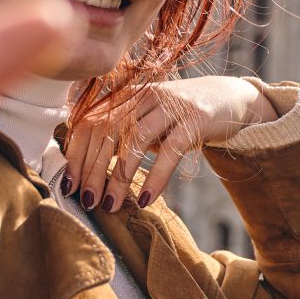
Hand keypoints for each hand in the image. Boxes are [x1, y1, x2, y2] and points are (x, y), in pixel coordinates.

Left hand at [61, 75, 278, 212]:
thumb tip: (88, 169)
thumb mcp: (148, 119)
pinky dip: (155, 178)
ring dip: (119, 177)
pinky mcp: (196, 119)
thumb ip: (122, 134)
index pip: (91, 120)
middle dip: (93, 170)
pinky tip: (146, 200)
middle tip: (87, 200)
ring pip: (134, 141)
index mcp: (129, 94)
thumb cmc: (182, 116)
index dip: (76, 154)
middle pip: (108, 131)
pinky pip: (170, 151)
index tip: (69, 184)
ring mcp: (172, 105)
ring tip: (109, 204)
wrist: (231, 99)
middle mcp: (146, 94)